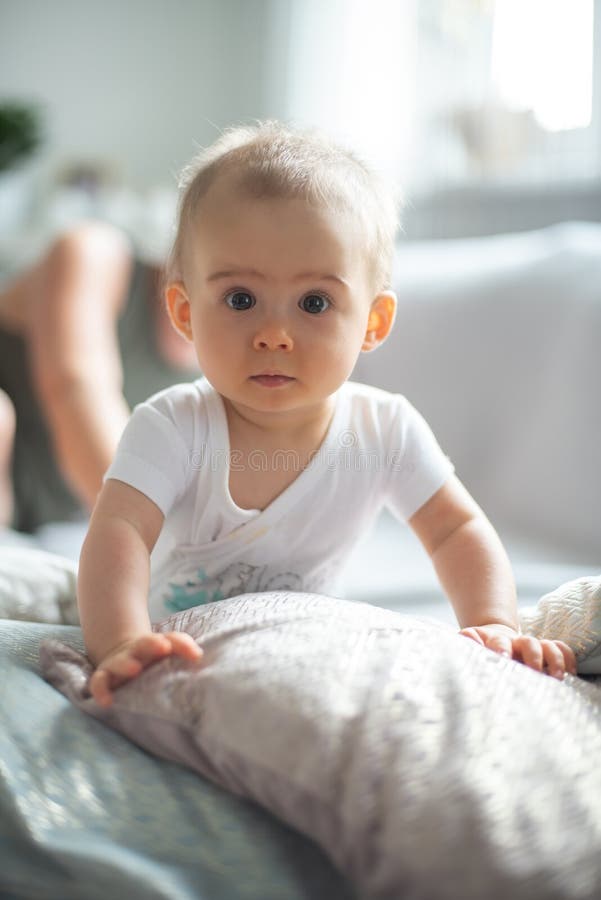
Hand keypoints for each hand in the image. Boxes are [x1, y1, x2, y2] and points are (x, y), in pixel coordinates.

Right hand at [89, 631, 202, 706]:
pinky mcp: (104, 677)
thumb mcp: (167, 651)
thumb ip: (183, 648)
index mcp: (155, 645)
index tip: (193, 654)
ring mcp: (118, 663)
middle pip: (143, 644)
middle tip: (163, 647)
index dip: (181, 645)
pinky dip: (101, 690)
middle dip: (152, 644)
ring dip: (126, 664)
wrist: (123, 655)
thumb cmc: (153, 658)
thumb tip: (198, 656)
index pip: (171, 640)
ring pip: (119, 661)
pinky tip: (106, 701)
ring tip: (134, 669)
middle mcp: (136, 652)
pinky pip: (98, 683)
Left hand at [459, 623, 576, 679]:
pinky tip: (570, 674)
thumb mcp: (469, 646)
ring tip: (557, 677)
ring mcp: (532, 646)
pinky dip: (568, 658)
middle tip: (535, 671)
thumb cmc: (479, 650)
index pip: (500, 642)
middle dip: (534, 656)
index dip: (501, 648)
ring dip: (555, 659)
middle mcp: (517, 642)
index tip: (503, 658)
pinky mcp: (545, 651)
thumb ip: (467, 641)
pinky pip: (561, 649)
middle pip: (529, 642)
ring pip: (548, 645)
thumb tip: (469, 640)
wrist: (492, 641)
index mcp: (495, 641)